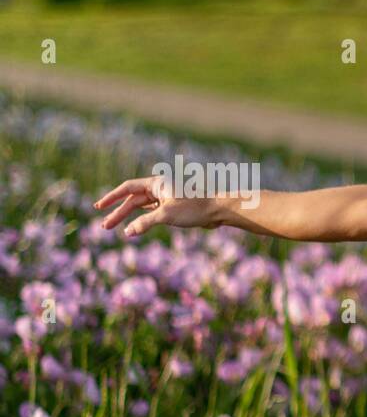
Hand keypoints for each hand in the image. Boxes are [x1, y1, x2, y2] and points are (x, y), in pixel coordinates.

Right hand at [94, 176, 220, 238]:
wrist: (219, 211)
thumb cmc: (194, 209)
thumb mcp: (166, 216)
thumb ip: (145, 223)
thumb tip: (127, 232)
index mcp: (156, 183)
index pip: (127, 188)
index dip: (111, 197)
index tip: (99, 207)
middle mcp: (159, 188)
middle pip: (133, 200)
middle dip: (118, 212)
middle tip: (105, 226)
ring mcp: (166, 197)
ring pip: (142, 207)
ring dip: (129, 217)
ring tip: (115, 228)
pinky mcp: (173, 207)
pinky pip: (152, 212)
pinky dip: (142, 219)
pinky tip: (134, 225)